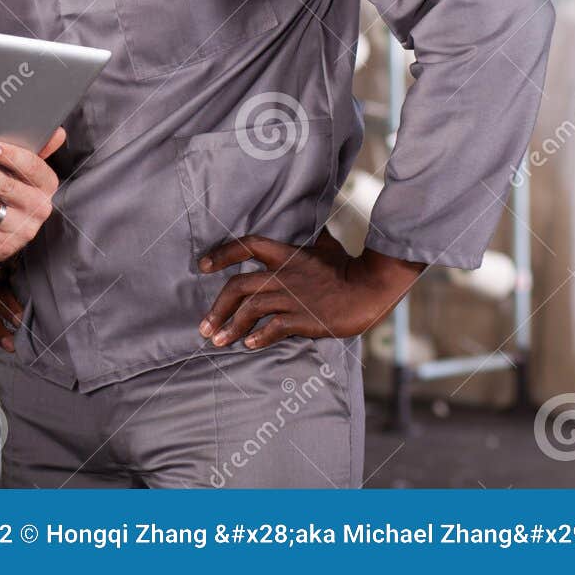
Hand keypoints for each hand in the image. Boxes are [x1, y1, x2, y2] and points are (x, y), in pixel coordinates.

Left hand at [0, 127, 66, 264]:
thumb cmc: (12, 190)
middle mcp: (36, 208)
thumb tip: (57, 131)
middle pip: (7, 189)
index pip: (33, 168)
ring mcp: (17, 229)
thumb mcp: (25, 172)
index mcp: (45, 185)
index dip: (12, 156)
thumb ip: (37, 151)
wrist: (5, 232)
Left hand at [198, 231, 424, 349]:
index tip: (203, 266)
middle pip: (239, 285)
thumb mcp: (328, 247)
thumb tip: (319, 229)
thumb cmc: (350, 268)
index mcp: (286, 255)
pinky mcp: (306, 317)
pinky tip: (249, 345)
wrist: (371, 288)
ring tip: (217, 341)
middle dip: (217, 307)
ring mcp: (294, 297)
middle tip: (204, 327)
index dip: (222, 254)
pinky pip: (275, 327)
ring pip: (251, 309)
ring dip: (231, 327)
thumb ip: (315, 240)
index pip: (247, 246)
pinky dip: (260, 337)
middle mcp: (284, 274)